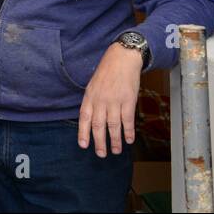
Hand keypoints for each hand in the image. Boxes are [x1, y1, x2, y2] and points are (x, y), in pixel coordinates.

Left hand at [77, 42, 142, 156]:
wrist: (121, 59)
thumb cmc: (106, 72)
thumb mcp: (93, 85)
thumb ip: (92, 101)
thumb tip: (91, 118)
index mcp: (89, 96)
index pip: (84, 118)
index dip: (83, 133)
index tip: (83, 145)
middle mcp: (100, 100)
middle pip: (98, 125)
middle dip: (99, 141)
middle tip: (101, 154)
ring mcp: (114, 101)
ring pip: (113, 125)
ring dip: (115, 140)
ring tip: (116, 151)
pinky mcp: (128, 100)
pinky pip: (127, 119)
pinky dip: (128, 131)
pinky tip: (129, 140)